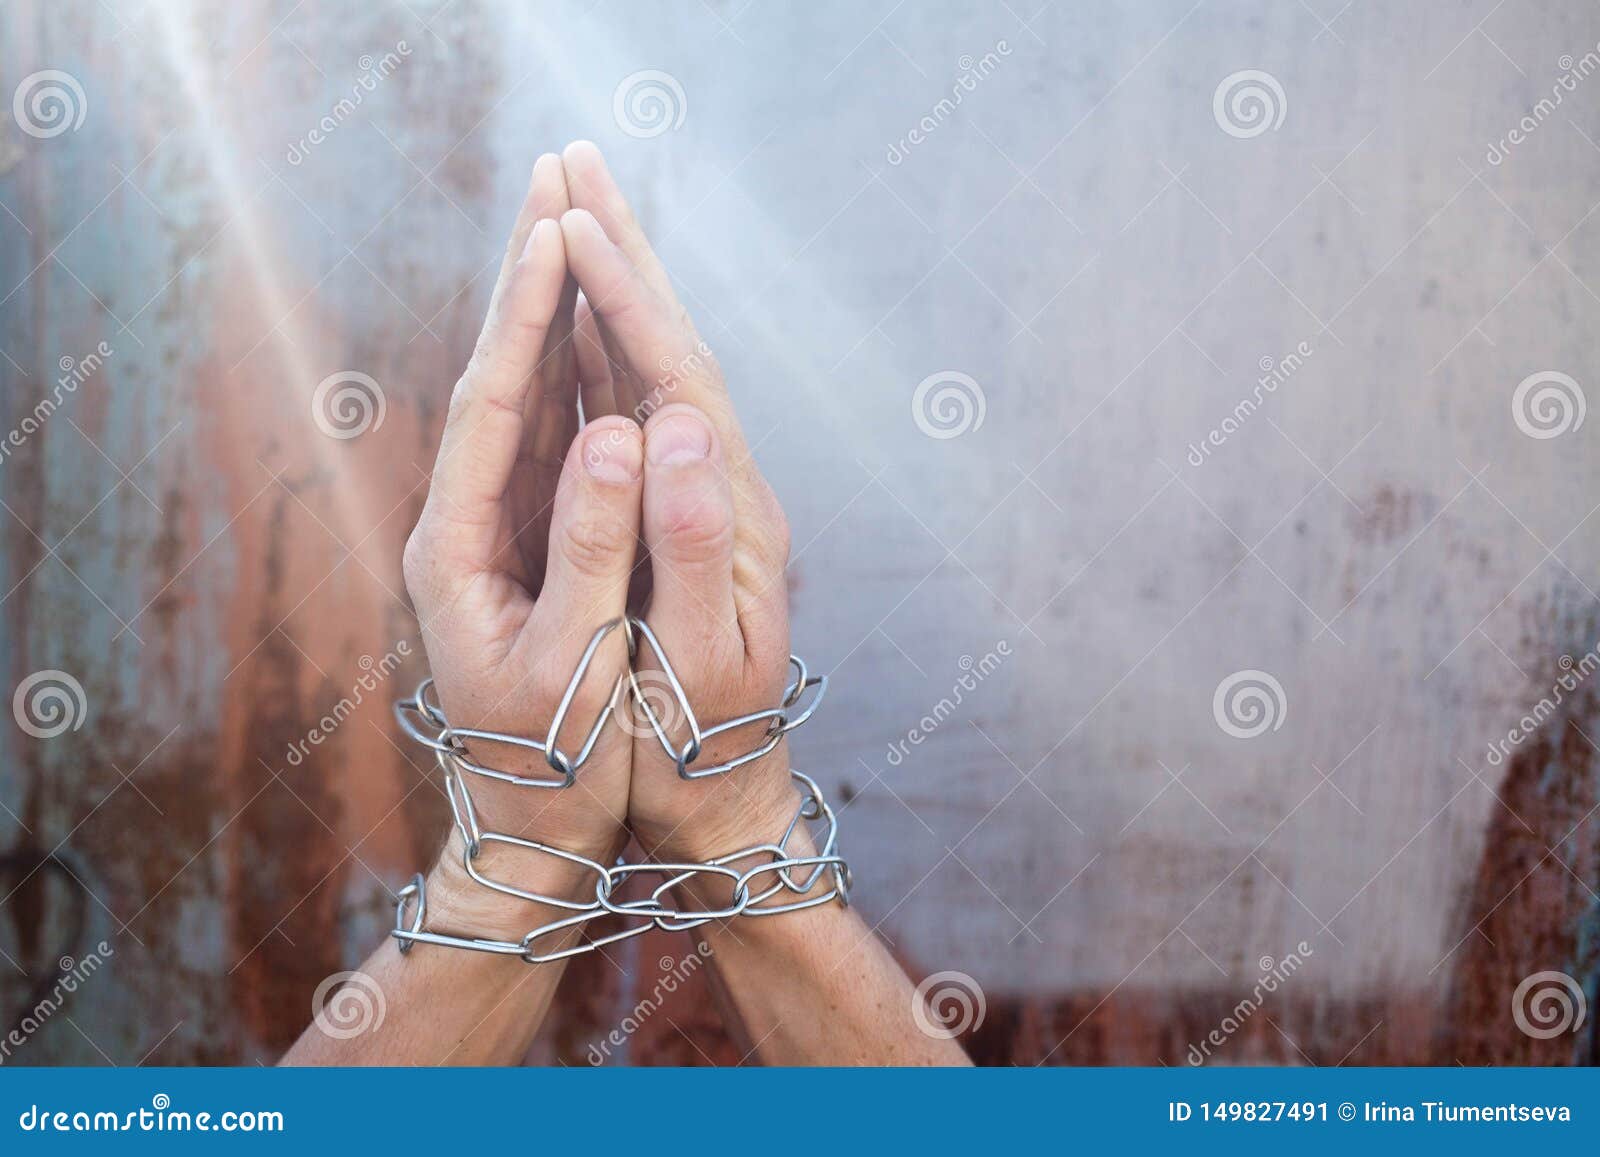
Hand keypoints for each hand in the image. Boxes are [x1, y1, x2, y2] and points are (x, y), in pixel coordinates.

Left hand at [402, 153, 642, 932]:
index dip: (524, 317)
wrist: (536, 830)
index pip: (491, 407)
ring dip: (552, 312)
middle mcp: (466, 524)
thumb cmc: (557, 761)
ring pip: (528, 400)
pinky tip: (599, 327)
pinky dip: (579, 375)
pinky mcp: (532, 542)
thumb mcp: (574, 661)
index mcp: (456, 549)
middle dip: (527, 281)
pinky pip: (557, 440)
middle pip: (499, 379)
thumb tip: (625, 432)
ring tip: (579, 224)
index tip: (557, 231)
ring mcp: (498, 530)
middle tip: (556, 178)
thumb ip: (595, 546)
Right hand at [556, 142, 803, 866]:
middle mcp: (727, 489)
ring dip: (614, 288)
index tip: (574, 226)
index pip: (679, 378)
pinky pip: (639, 412)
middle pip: (675, 347)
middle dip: (625, 256)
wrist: (725, 803)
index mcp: (733, 514)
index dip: (627, 302)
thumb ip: (690, 548)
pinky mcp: (680, 517)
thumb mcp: (698, 663)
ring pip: (656, 369)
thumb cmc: (698, 750)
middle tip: (573, 164)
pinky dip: (603, 351)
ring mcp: (706, 500)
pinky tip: (572, 321)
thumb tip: (675, 425)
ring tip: (567, 213)